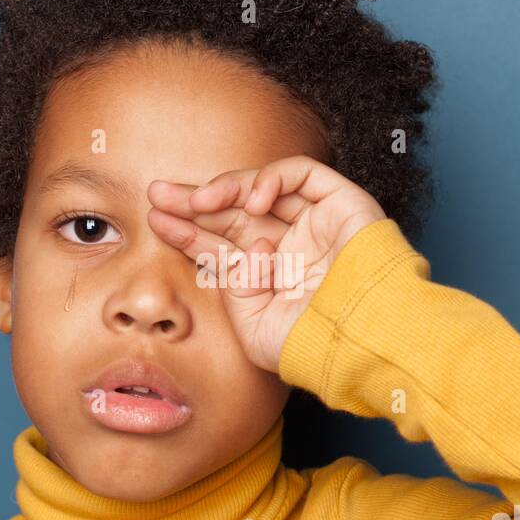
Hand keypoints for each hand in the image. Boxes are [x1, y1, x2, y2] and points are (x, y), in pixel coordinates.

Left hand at [147, 154, 386, 373]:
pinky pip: (303, 175)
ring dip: (227, 189)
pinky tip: (253, 201)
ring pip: (263, 190)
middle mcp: (290, 247)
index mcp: (270, 278)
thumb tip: (241, 248)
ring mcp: (315, 224)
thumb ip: (235, 289)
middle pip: (234, 214)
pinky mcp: (341, 204)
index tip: (157, 220)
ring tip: (199, 201)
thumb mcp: (254, 328)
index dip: (189, 231)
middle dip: (195, 203)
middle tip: (159, 194)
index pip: (222, 245)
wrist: (362, 340)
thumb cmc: (314, 344)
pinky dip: (272, 179)